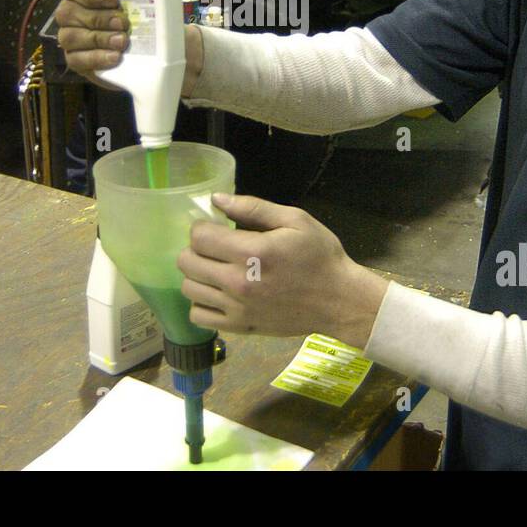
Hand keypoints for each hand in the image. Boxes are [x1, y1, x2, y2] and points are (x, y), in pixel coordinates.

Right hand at [54, 0, 160, 81]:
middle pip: (67, 13)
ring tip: (123, 43)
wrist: (171, 40)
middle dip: (97, 19)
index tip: (116, 1)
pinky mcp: (81, 62)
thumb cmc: (155, 2)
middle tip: (124, 24)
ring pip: (69, 37)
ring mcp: (75, 38)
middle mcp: (74, 13)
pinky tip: (114, 57)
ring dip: (96, 39)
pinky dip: (94, 58)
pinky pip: (74, 60)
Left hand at [177, 192, 389, 347]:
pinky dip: (201, 303)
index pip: (199, 237)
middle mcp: (237, 282)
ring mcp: (236, 308)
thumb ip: (253, 208)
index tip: (215, 227)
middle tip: (214, 247)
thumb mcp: (295, 220)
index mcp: (252, 252)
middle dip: (195, 249)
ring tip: (215, 269)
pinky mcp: (239, 327)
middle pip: (187, 263)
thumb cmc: (320, 256)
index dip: (202, 227)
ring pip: (189, 289)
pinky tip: (217, 293)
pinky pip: (198, 316)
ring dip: (197, 275)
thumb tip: (217, 199)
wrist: (339, 301)